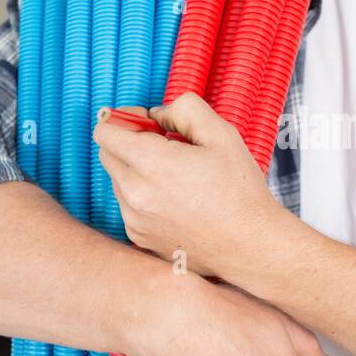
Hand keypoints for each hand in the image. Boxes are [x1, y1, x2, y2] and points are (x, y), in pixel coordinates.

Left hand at [92, 93, 276, 280]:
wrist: (250, 246)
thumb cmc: (240, 192)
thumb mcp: (222, 134)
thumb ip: (184, 109)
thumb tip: (158, 114)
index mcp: (153, 164)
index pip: (105, 131)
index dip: (124, 118)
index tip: (148, 123)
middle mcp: (135, 194)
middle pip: (107, 153)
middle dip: (129, 142)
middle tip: (165, 146)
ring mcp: (134, 220)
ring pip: (118, 179)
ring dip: (137, 169)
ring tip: (177, 176)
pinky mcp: (139, 237)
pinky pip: (128, 205)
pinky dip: (144, 195)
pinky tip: (177, 199)